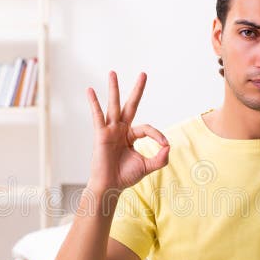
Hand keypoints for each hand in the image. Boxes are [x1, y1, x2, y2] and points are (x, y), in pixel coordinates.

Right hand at [86, 71, 169, 191]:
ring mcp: (110, 130)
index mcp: (130, 135)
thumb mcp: (148, 166)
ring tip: (113, 72)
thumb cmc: (125, 176)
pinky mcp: (100, 134)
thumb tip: (168, 146)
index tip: (164, 145)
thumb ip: (161, 158)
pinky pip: (97, 116)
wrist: (110, 186)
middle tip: (144, 74)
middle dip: (137, 90)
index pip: (147, 128)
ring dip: (114, 88)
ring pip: (114, 106)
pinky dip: (94, 103)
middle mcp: (120, 130)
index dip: (158, 135)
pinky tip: (90, 90)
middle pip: (130, 105)